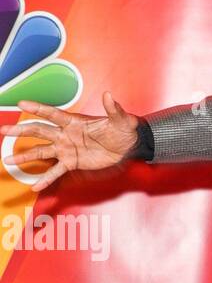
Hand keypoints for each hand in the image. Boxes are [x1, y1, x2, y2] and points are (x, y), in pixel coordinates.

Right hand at [0, 93, 139, 190]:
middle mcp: (66, 134)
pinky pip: (56, 172)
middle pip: (39, 131)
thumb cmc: (124, 129)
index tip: (21, 104)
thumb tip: (109, 96)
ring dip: (25, 155)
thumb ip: (113, 109)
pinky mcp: (72, 163)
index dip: (38, 109)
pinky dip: (45, 179)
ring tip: (9, 159)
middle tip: (4, 130)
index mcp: (74, 121)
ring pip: (42, 152)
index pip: (52, 113)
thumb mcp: (121, 119)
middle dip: (21, 131)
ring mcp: (67, 149)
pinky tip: (34, 186)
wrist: (128, 146)